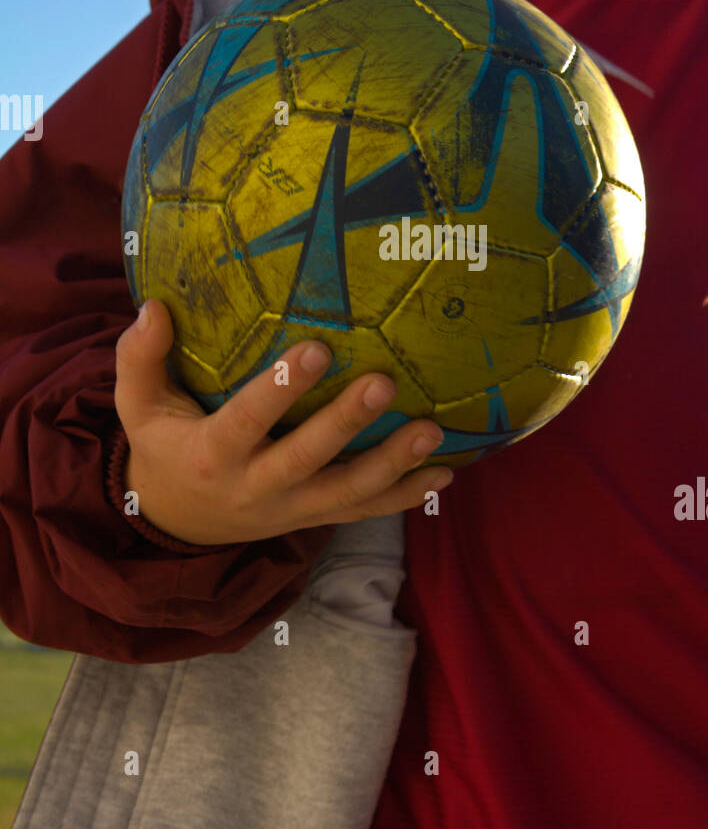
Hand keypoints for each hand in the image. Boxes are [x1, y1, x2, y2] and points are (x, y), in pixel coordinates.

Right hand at [114, 299, 452, 544]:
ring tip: (433, 431)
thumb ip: (140, 358)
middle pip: (307, 460)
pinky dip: (405, 495)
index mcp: (211, 454)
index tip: (315, 348)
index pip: (247, 421)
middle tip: (386, 383)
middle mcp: (255, 488)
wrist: (178, 521)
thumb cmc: (165, 445)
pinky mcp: (316, 519)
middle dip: (347, 424)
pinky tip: (446, 471)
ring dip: (393, 465)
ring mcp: (291, 510)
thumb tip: (154, 307)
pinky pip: (365, 511)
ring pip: (347, 493)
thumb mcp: (140, 406)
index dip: (280, 389)